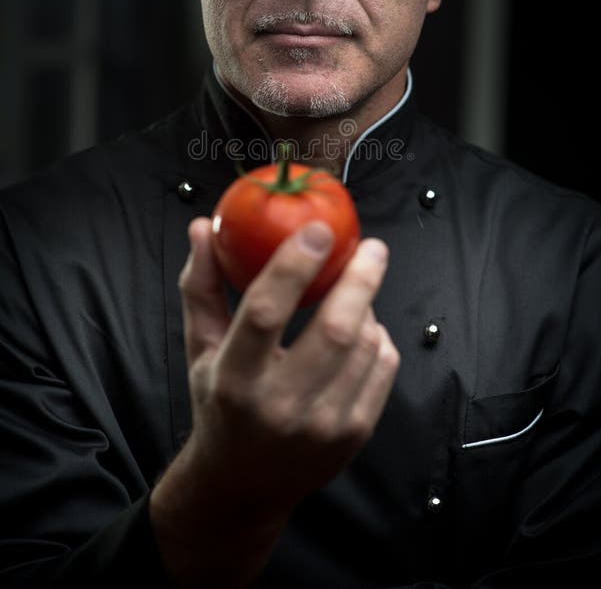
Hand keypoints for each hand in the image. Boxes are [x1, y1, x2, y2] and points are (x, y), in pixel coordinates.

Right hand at [150, 217, 398, 586]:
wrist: (243, 485)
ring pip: (366, 344)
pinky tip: (360, 332)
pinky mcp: (355, 434)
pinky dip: (378, 336)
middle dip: (360, 279)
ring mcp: (323, 425)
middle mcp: (279, 406)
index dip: (293, 266)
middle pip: (335, 330)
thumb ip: (203, 285)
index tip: (318, 230)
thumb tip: (202, 227)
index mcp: (235, 379)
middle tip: (370, 246)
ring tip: (352, 295)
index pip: (265, 313)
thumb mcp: (201, 348)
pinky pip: (383, 365)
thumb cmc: (220, 403)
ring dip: (367, 307)